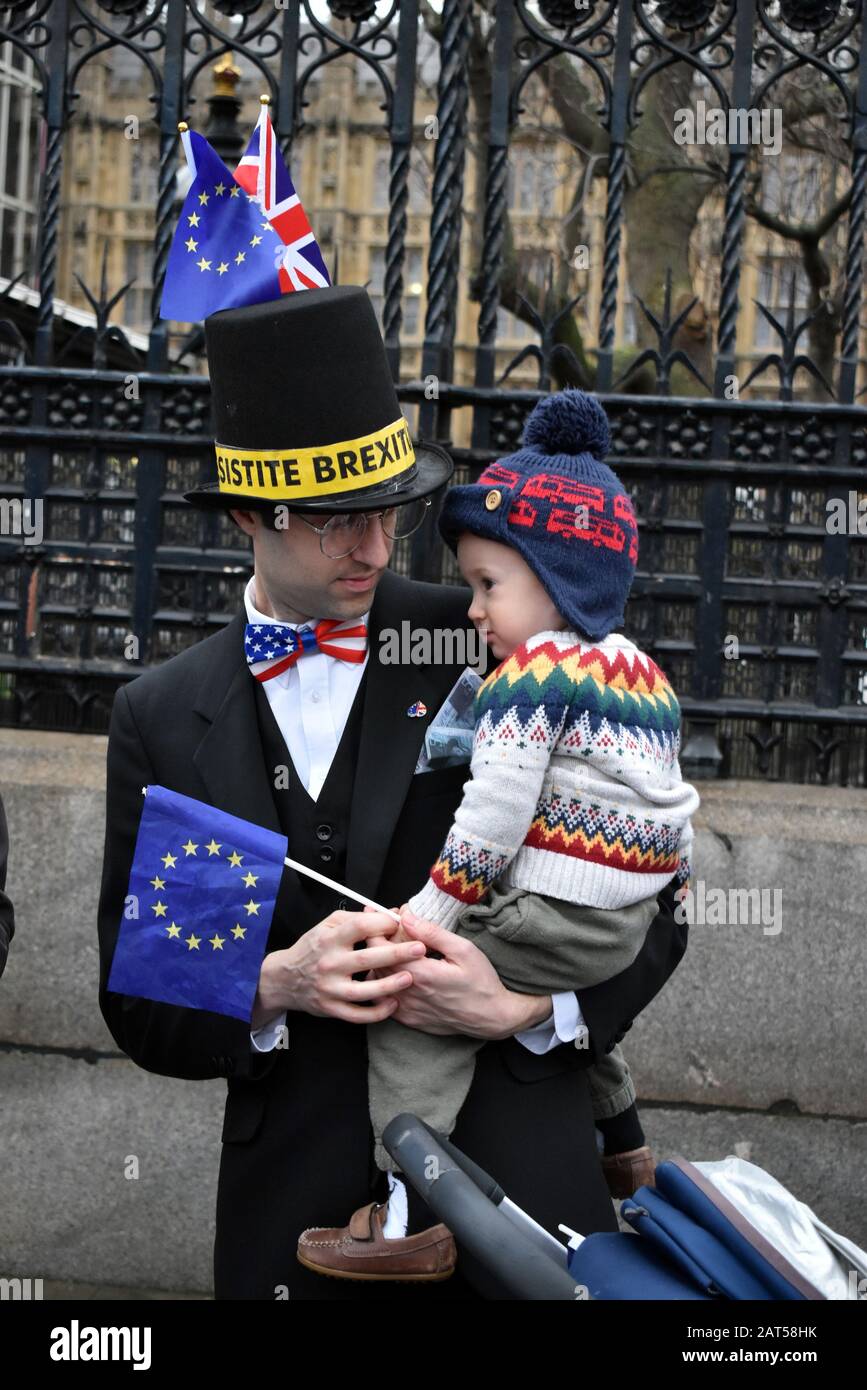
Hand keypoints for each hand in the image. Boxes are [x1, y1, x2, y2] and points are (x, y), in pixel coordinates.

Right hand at [250, 908, 425, 1027]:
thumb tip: (387, 914)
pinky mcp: (331, 1008)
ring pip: (363, 991)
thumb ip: (355, 919)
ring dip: (389, 985)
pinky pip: (357, 1014)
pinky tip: (393, 1004)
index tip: (400, 924)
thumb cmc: (312, 948)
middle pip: (366, 958)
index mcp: (329, 939)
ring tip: (410, 978)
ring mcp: (330, 988)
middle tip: (420, 949)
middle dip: (396, 953)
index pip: (360, 927)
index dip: (382, 923)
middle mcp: (329, 963)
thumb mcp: (326, 926)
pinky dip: (376, 1012)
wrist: (284, 979)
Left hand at [366, 904, 551, 1039]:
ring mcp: (406, 1009)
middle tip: (387, 927)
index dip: (375, 928)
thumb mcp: (463, 950)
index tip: (379, 915)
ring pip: (377, 982)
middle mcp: (408, 993)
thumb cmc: (481, 982)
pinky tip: (395, 972)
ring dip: (378, 962)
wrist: (491, 1017)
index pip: (380, 948)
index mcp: (421, 973)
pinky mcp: (409, 1019)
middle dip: (375, 941)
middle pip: (374, 963)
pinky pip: (384, 999)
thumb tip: (407, 917)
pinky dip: (383, 983)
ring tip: (391, 948)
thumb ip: (432, 933)